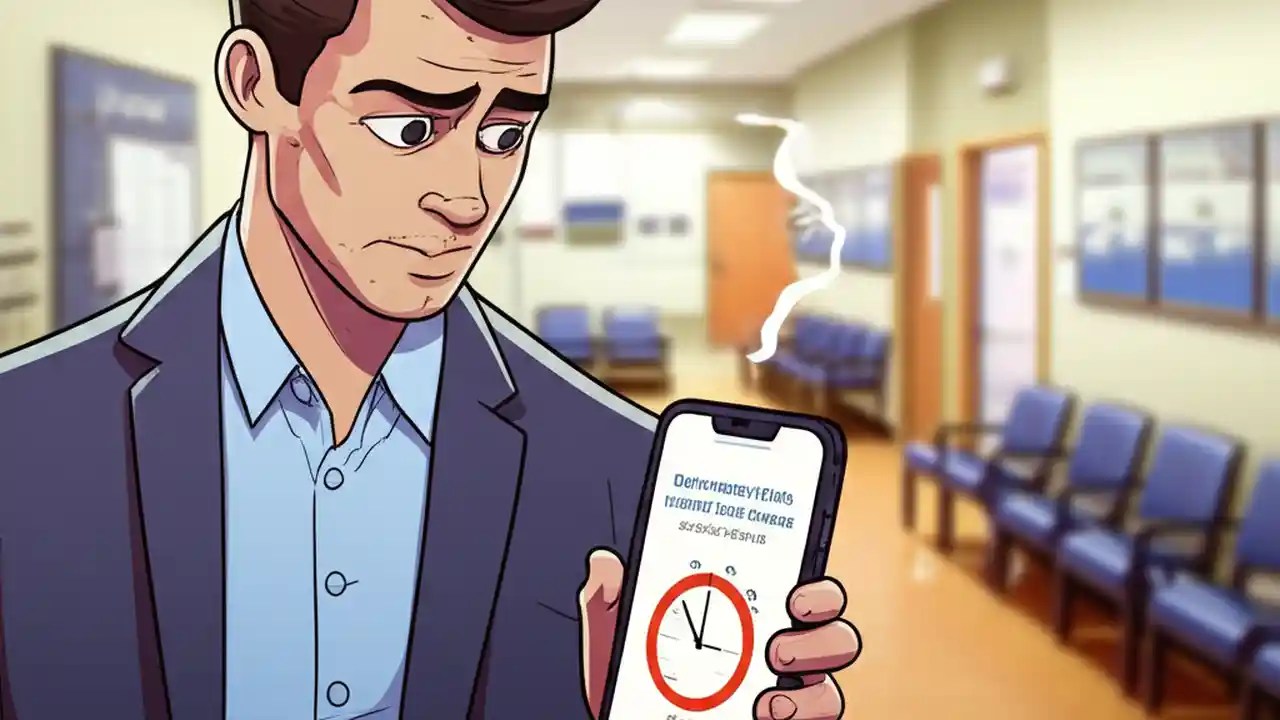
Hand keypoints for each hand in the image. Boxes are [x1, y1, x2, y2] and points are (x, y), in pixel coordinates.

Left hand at [578, 549, 862, 719]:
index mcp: (749, 622)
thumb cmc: (632, 694)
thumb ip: (610, 602)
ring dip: (807, 691)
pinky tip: (765, 714)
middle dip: (822, 636)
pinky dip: (800, 718)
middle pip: (833, 636)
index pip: (802, 594)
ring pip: (829, 689)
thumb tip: (604, 564)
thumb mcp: (615, 644)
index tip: (795, 593)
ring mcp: (787, 701)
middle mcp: (779, 659)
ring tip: (767, 695)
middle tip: (777, 646)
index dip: (816, 590)